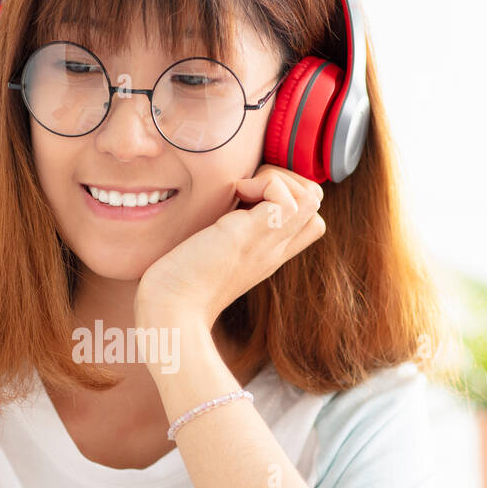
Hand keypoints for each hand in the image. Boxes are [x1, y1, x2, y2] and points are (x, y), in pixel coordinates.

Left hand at [135, 163, 325, 330]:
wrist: (170, 308)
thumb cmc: (177, 284)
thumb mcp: (210, 252)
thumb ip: (224, 233)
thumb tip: (220, 203)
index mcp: (265, 255)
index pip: (306, 221)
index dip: (287, 194)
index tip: (248, 194)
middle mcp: (274, 250)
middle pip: (316, 205)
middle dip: (288, 180)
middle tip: (248, 187)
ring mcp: (268, 243)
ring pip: (312, 197)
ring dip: (280, 179)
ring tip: (243, 190)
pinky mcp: (254, 235)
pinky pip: (288, 198)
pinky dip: (267, 183)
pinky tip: (236, 193)